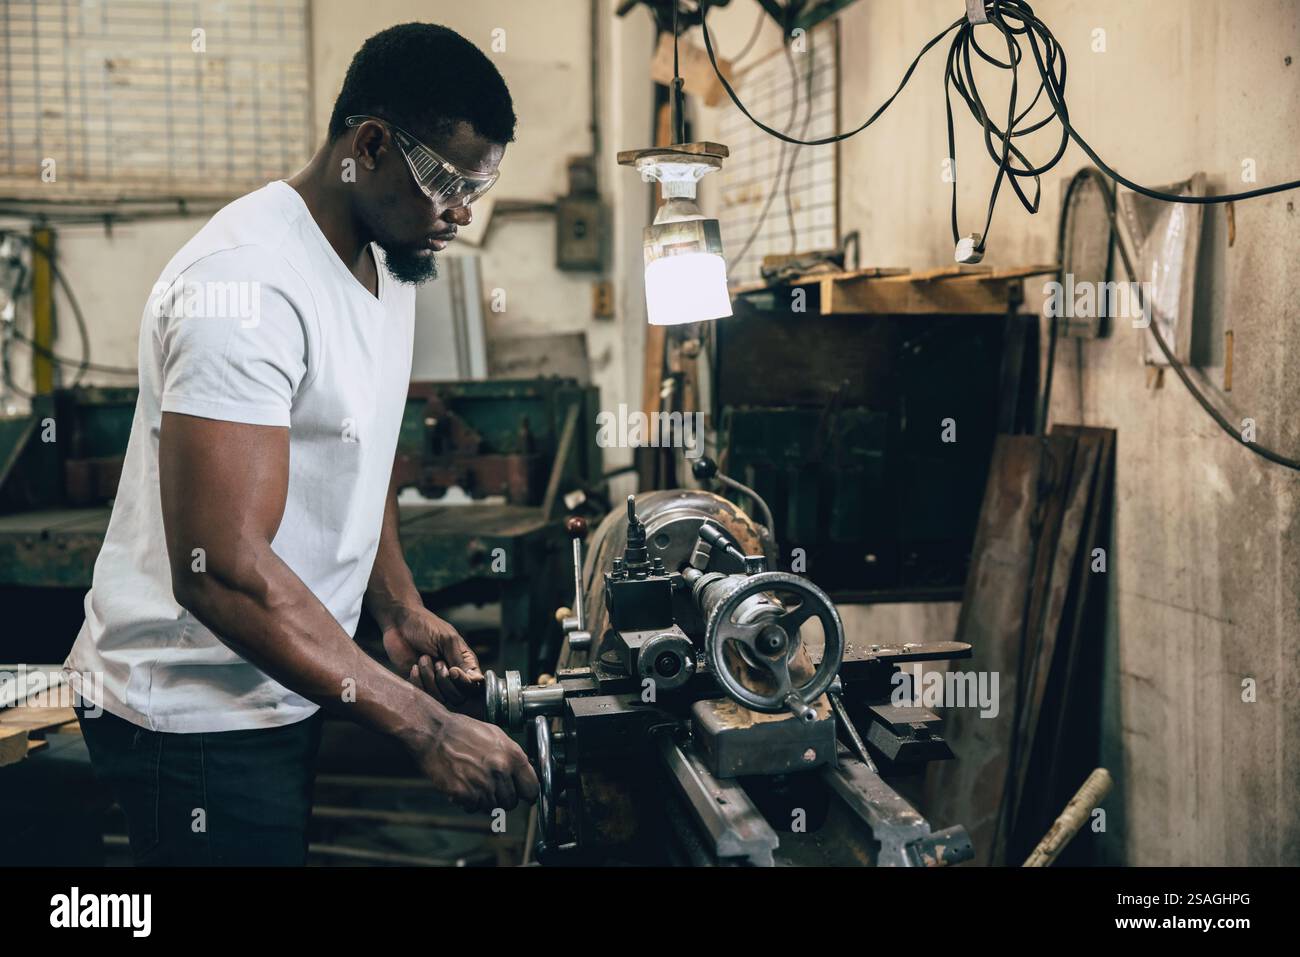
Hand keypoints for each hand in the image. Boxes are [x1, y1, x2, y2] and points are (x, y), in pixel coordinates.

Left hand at [381, 606, 484, 715]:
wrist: (399, 623)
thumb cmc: (426, 626)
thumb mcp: (446, 639)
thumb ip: (460, 660)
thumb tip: (478, 679)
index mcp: (464, 662)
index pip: (473, 684)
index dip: (464, 683)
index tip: (453, 671)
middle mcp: (452, 674)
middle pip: (458, 696)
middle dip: (445, 683)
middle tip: (437, 663)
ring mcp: (435, 680)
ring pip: (440, 698)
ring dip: (429, 679)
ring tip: (422, 659)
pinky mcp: (419, 683)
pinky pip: (422, 695)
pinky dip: (418, 682)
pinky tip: (413, 667)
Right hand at [408, 710, 538, 811]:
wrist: (434, 733)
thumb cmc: (463, 732)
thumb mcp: (496, 736)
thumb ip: (513, 757)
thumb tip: (523, 775)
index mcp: (512, 755)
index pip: (532, 788)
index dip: (527, 793)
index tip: (523, 796)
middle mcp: (500, 771)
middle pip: (511, 803)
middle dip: (502, 798)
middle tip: (491, 787)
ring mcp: (483, 784)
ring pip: (493, 808)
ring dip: (485, 801)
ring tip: (475, 784)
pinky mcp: (464, 794)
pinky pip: (473, 809)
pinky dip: (469, 802)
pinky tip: (463, 786)